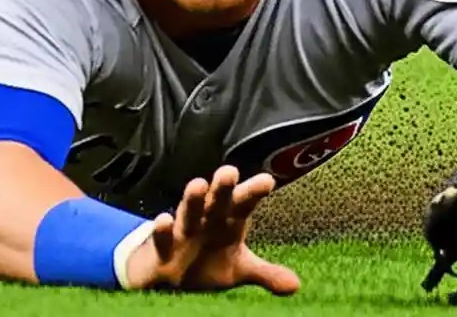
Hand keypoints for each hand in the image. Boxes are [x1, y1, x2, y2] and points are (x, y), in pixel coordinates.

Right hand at [123, 166, 299, 294]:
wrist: (168, 275)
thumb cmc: (208, 262)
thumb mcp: (239, 268)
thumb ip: (266, 273)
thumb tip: (296, 286)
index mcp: (228, 222)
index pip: (243, 204)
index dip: (253, 192)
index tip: (267, 181)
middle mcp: (206, 220)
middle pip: (216, 201)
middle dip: (222, 188)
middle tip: (230, 171)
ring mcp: (183, 231)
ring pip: (188, 212)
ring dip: (192, 199)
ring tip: (198, 184)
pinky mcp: (162, 247)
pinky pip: (161, 237)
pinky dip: (162, 229)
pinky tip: (164, 220)